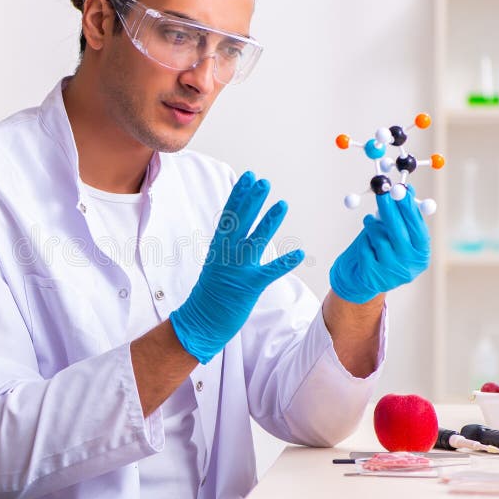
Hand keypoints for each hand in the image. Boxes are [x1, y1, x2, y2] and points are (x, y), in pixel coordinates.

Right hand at [170, 171, 304, 363]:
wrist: (200, 320)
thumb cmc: (210, 294)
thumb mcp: (216, 263)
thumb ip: (227, 246)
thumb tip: (237, 230)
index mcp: (219, 247)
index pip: (229, 214)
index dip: (240, 195)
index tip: (248, 177)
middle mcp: (227, 254)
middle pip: (241, 222)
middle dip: (252, 200)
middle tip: (263, 182)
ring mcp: (238, 269)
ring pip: (255, 240)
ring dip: (269, 221)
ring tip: (282, 204)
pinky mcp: (249, 286)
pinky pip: (270, 272)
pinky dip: (284, 263)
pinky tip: (298, 254)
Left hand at [330, 185, 430, 303]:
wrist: (365, 277)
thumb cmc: (386, 249)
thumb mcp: (398, 232)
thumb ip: (404, 213)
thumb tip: (407, 188)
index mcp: (421, 254)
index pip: (418, 229)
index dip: (409, 209)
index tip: (400, 189)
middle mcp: (410, 266)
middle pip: (399, 234)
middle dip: (390, 210)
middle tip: (381, 192)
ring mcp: (391, 273)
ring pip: (380, 239)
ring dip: (372, 225)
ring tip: (369, 220)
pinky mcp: (373, 276)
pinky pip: (365, 249)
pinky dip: (364, 240)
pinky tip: (365, 243)